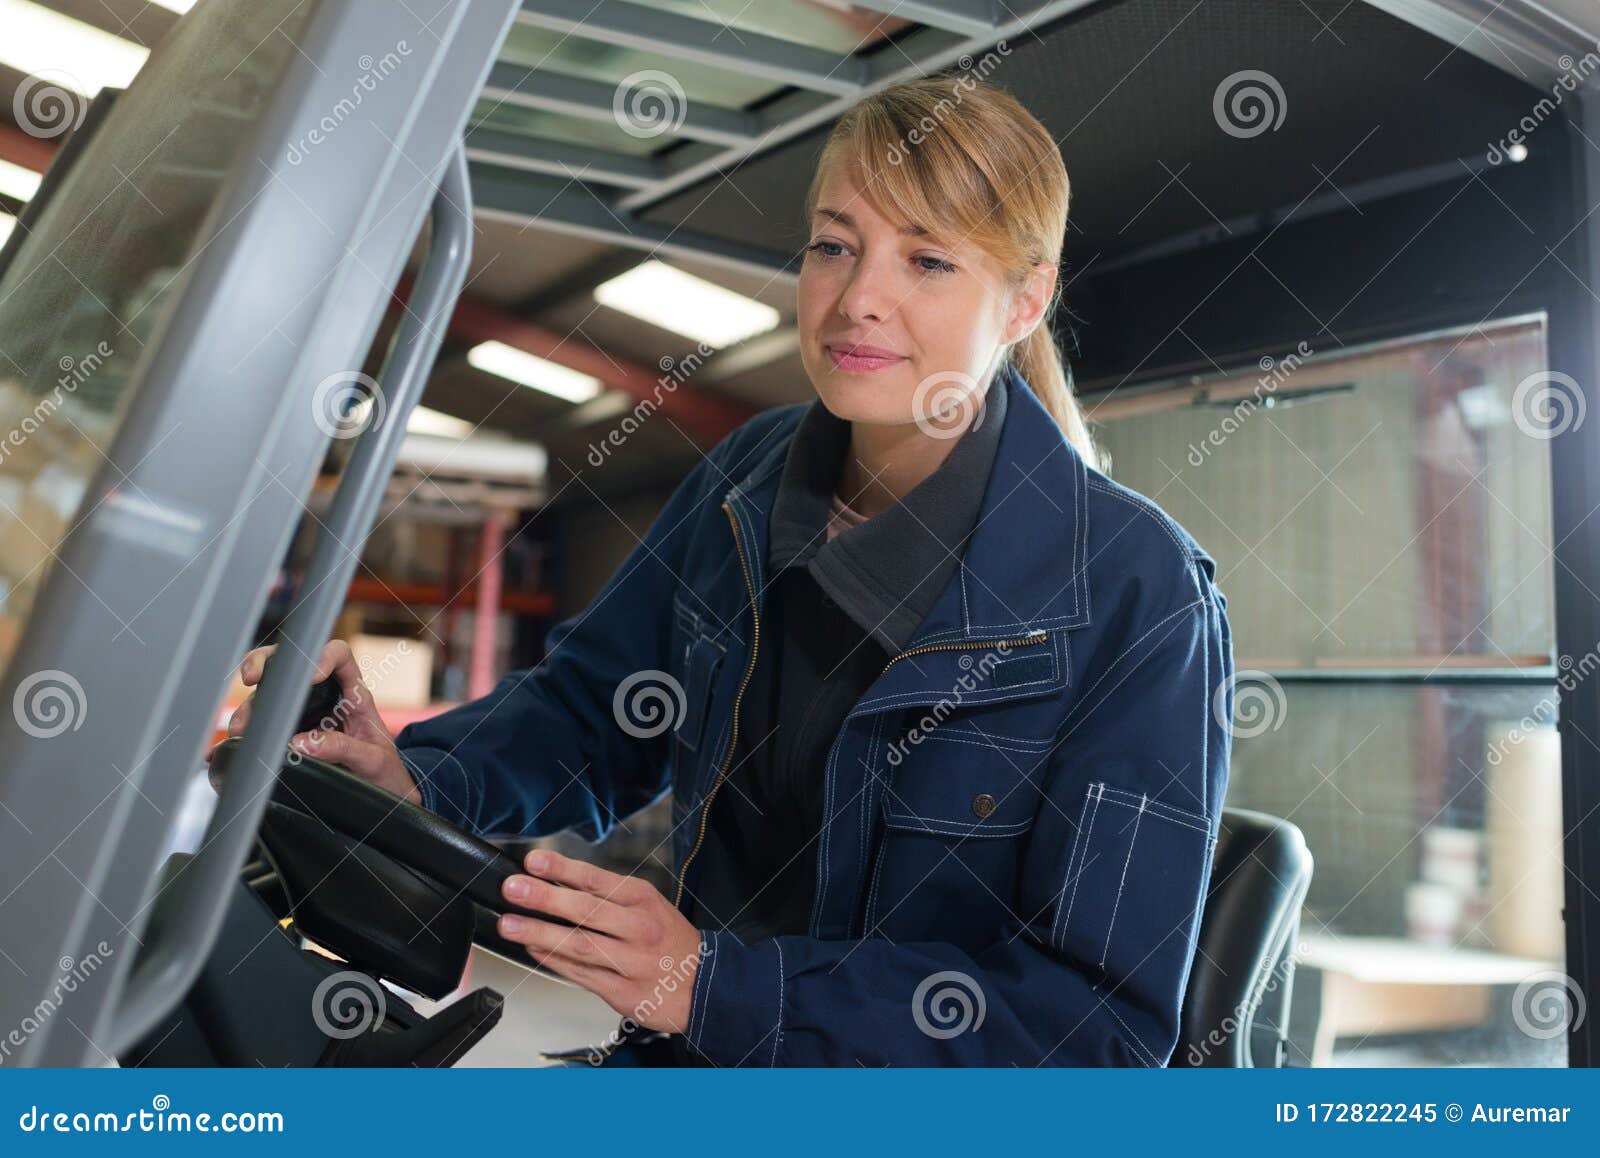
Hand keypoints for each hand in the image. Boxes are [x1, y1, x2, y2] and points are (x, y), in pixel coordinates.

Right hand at [216, 639, 420, 805]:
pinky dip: (243, 736)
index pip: (339, 655)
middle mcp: (324, 699)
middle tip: (250, 679)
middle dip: (266, 665)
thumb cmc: (386, 773)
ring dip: (250, 709)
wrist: (384, 797)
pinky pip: (262, 730)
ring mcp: (303, 716)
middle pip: (291, 667)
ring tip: (239, 731)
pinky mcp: (288, 737)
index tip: (311, 676)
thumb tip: (301, 743)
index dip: (323, 655)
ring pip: (269, 698)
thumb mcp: (373, 761)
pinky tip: (227, 748)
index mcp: (352, 694)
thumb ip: (343, 748)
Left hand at [496, 850, 701, 1033]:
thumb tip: (555, 882)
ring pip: (579, 945)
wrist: (704, 984)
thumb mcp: (648, 906)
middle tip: (514, 889)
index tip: (534, 861)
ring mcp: (630, 962)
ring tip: (510, 924)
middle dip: (544, 897)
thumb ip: (606, 897)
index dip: (562, 868)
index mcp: (644, 901)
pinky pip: (581, 974)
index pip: (597, 879)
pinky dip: (554, 961)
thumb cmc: (669, 941)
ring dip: (540, 933)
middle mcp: (638, 929)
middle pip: (586, 911)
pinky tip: (533, 950)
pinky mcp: (623, 992)